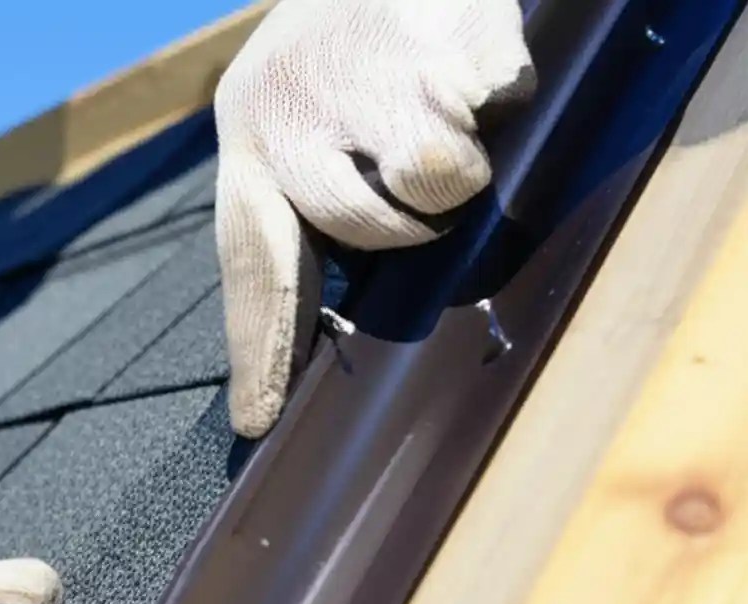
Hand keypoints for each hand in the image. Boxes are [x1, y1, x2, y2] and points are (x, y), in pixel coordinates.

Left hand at [214, 0, 533, 437]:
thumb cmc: (343, 64)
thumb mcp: (294, 132)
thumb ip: (306, 219)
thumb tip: (324, 337)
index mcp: (248, 149)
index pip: (253, 265)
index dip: (263, 346)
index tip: (258, 420)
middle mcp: (287, 110)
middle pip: (369, 224)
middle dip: (411, 221)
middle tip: (418, 183)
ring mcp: (360, 67)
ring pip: (441, 175)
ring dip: (460, 163)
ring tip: (442, 116)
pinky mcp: (437, 26)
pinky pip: (493, 101)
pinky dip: (498, 96)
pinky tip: (470, 71)